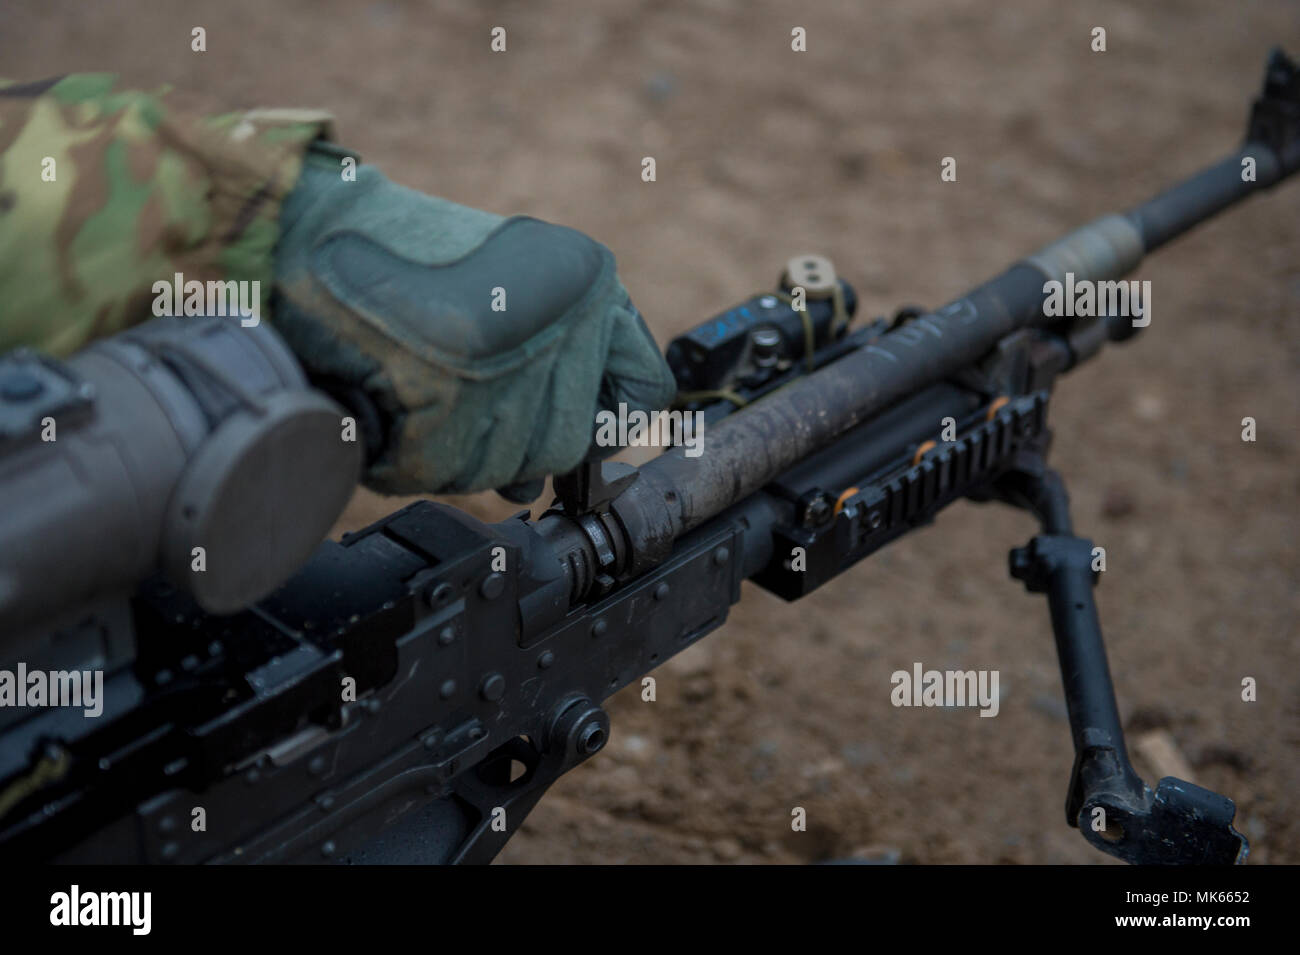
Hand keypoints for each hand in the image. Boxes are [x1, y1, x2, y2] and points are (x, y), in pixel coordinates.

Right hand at [271, 144, 675, 495]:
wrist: (306, 225)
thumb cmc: (397, 249)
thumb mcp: (508, 269)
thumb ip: (553, 347)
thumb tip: (543, 475)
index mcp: (588, 279)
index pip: (641, 388)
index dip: (609, 419)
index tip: (587, 431)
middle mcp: (566, 323)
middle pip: (564, 444)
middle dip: (511, 437)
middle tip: (456, 399)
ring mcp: (512, 370)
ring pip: (503, 467)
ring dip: (455, 445)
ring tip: (413, 386)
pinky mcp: (454, 409)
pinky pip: (444, 473)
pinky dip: (409, 454)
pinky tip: (388, 404)